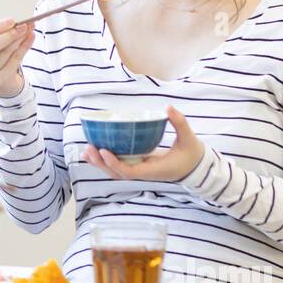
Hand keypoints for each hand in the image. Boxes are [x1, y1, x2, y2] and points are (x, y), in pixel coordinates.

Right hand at [0, 17, 35, 97]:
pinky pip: (15, 60)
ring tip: (28, 30)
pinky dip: (24, 47)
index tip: (11, 21)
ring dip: (19, 39)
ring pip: (5, 53)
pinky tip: (30, 39)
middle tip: (22, 26)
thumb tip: (13, 24)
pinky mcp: (1, 82)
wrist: (0, 86)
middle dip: (8, 35)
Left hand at [81, 106, 205, 182]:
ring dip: (100, 163)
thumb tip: (168, 108)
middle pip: (117, 174)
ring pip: (116, 172)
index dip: (115, 163)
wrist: (196, 167)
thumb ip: (180, 123)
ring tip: (86, 151)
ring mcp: (141, 172)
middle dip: (101, 163)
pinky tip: (95, 152)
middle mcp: (144, 174)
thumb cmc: (192, 154)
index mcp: (154, 170)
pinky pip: (119, 167)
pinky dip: (106, 161)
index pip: (130, 172)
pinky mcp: (139, 167)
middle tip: (89, 148)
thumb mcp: (188, 138)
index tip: (104, 151)